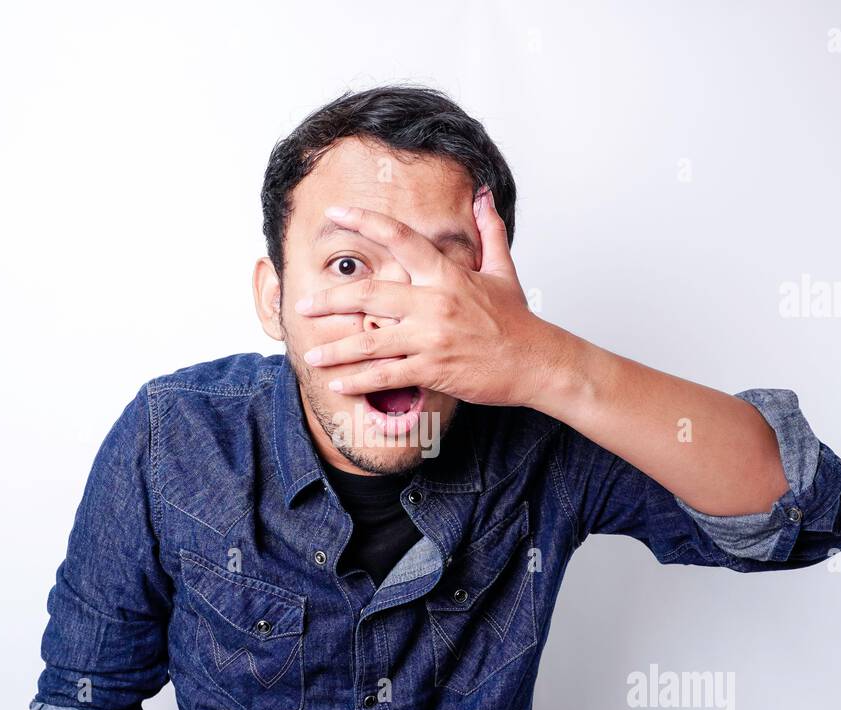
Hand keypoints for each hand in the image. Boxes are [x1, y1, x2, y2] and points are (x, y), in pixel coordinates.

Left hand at [295, 188, 567, 406]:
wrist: (538, 362)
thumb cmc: (518, 320)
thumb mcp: (504, 270)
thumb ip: (490, 231)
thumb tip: (483, 195)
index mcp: (447, 274)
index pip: (400, 239)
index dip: (364, 221)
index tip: (335, 213)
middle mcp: (434, 303)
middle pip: (369, 295)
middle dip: (330, 300)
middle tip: (302, 304)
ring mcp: (431, 338)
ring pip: (370, 342)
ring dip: (336, 350)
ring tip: (311, 353)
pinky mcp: (433, 369)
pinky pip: (387, 375)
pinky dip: (359, 381)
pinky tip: (338, 384)